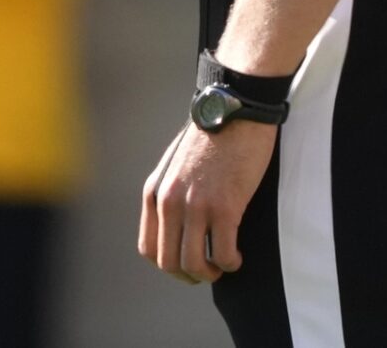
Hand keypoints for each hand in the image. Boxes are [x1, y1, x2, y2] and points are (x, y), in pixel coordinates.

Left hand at [138, 118, 276, 283]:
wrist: (235, 110)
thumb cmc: (212, 136)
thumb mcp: (176, 165)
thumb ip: (172, 192)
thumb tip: (178, 223)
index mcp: (155, 192)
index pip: (148, 248)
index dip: (168, 265)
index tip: (186, 264)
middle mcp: (170, 202)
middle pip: (168, 262)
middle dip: (189, 276)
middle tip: (208, 272)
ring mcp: (196, 206)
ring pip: (194, 264)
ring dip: (211, 273)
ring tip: (224, 265)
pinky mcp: (225, 207)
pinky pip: (223, 253)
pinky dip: (231, 262)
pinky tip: (237, 256)